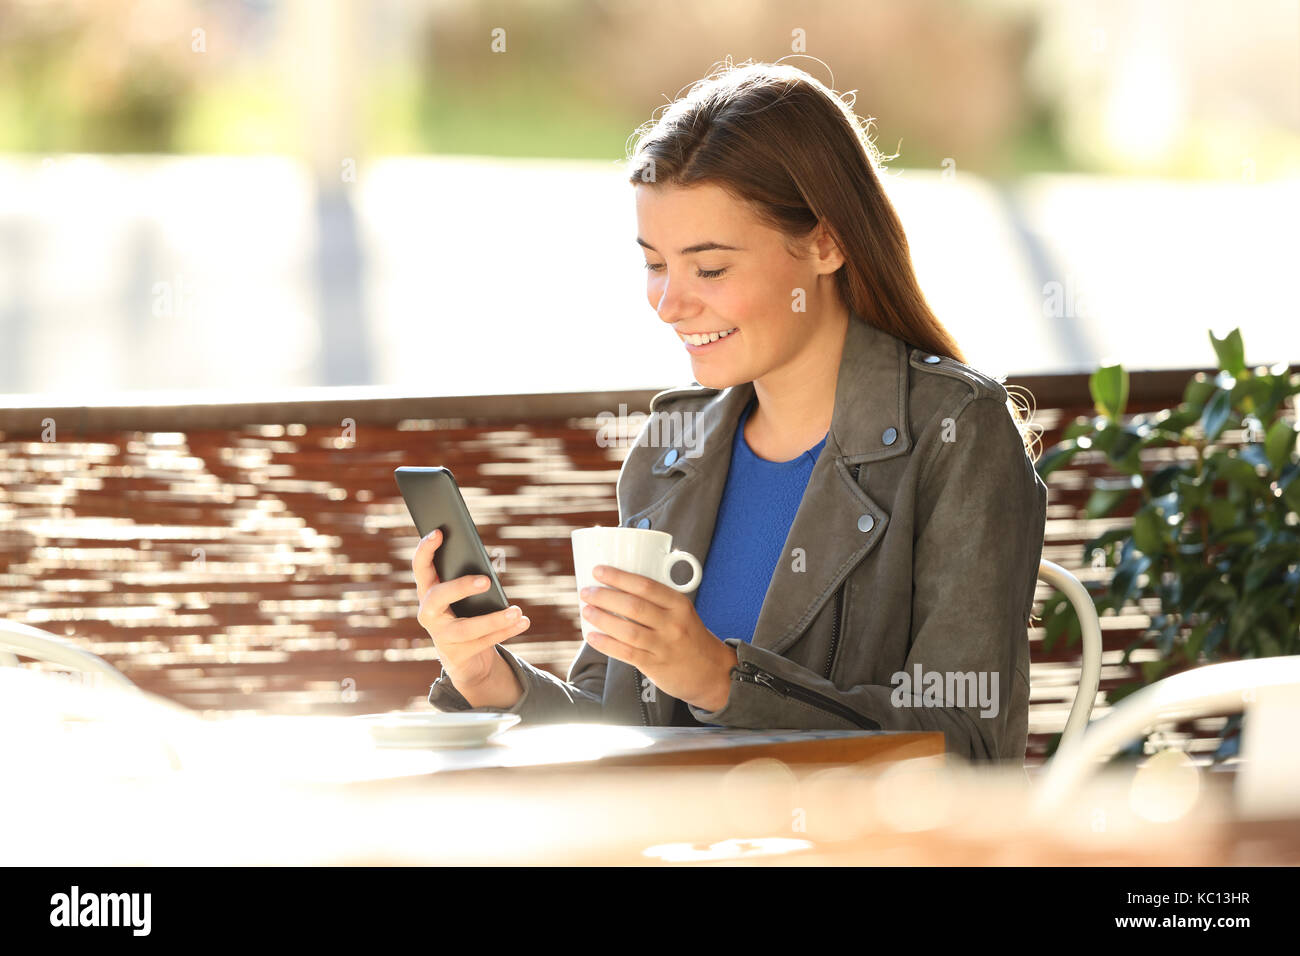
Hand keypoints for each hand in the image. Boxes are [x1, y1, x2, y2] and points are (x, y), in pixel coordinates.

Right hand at [413, 529, 530, 688]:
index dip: (425, 549)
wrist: (464, 657)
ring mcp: (440, 636)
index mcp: (428, 591)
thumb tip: (494, 562)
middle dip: (460, 587)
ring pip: (466, 628)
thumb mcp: (465, 594)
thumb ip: (472, 576)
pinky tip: (522, 621)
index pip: (420, 567)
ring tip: (516, 611)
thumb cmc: (465, 613)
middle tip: (486, 580)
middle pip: (437, 598)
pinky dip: (506, 631)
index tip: (438, 532)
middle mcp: (428, 613)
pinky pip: (483, 642)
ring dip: (494, 619)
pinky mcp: (456, 655)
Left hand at [579, 564, 737, 711]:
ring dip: (602, 619)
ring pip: (627, 630)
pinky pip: (626, 653)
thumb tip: (618, 587)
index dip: (619, 577)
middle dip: (605, 597)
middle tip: (586, 592)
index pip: (645, 586)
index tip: (598, 571)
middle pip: (633, 607)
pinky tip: (592, 636)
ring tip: (586, 610)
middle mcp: (673, 624)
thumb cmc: (689, 636)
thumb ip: (658, 601)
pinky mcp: (655, 665)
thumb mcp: (682, 612)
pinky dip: (606, 644)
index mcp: (679, 604)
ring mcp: (664, 646)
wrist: (711, 671)